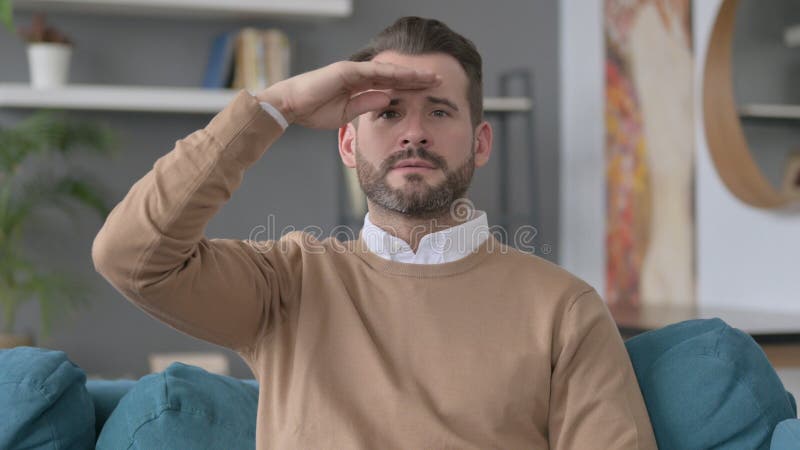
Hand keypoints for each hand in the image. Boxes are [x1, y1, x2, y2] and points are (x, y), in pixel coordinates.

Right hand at [255, 60, 440, 128]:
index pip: (390, 84)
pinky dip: (391, 73)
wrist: (291, 106)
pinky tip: (408, 75)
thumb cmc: (313, 111)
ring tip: (430, 76)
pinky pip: (373, 72)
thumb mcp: (346, 113)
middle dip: (416, 77)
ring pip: (388, 70)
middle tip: (439, 79)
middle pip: (394, 75)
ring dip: (410, 73)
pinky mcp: (346, 71)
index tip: (428, 90)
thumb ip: (367, 105)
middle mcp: (359, 75)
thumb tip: (389, 100)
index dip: (410, 86)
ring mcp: (353, 71)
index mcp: (358, 86)